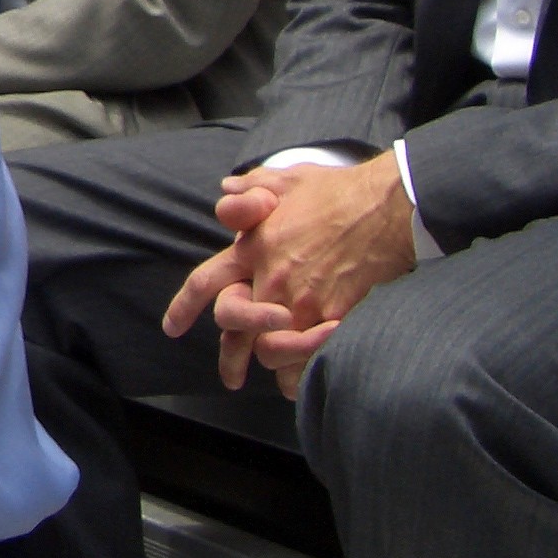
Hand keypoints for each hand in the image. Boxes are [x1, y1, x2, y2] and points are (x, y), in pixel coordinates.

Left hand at [164, 156, 415, 387]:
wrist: (384, 208)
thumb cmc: (336, 191)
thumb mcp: (284, 179)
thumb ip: (251, 189)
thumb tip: (227, 190)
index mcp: (251, 248)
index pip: (204, 281)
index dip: (184, 308)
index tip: (172, 329)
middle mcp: (270, 280)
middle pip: (235, 329)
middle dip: (231, 358)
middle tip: (232, 377)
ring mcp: (301, 302)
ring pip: (270, 351)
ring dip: (272, 365)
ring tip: (277, 375)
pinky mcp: (334, 317)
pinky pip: (308, 358)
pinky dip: (305, 371)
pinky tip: (306, 377)